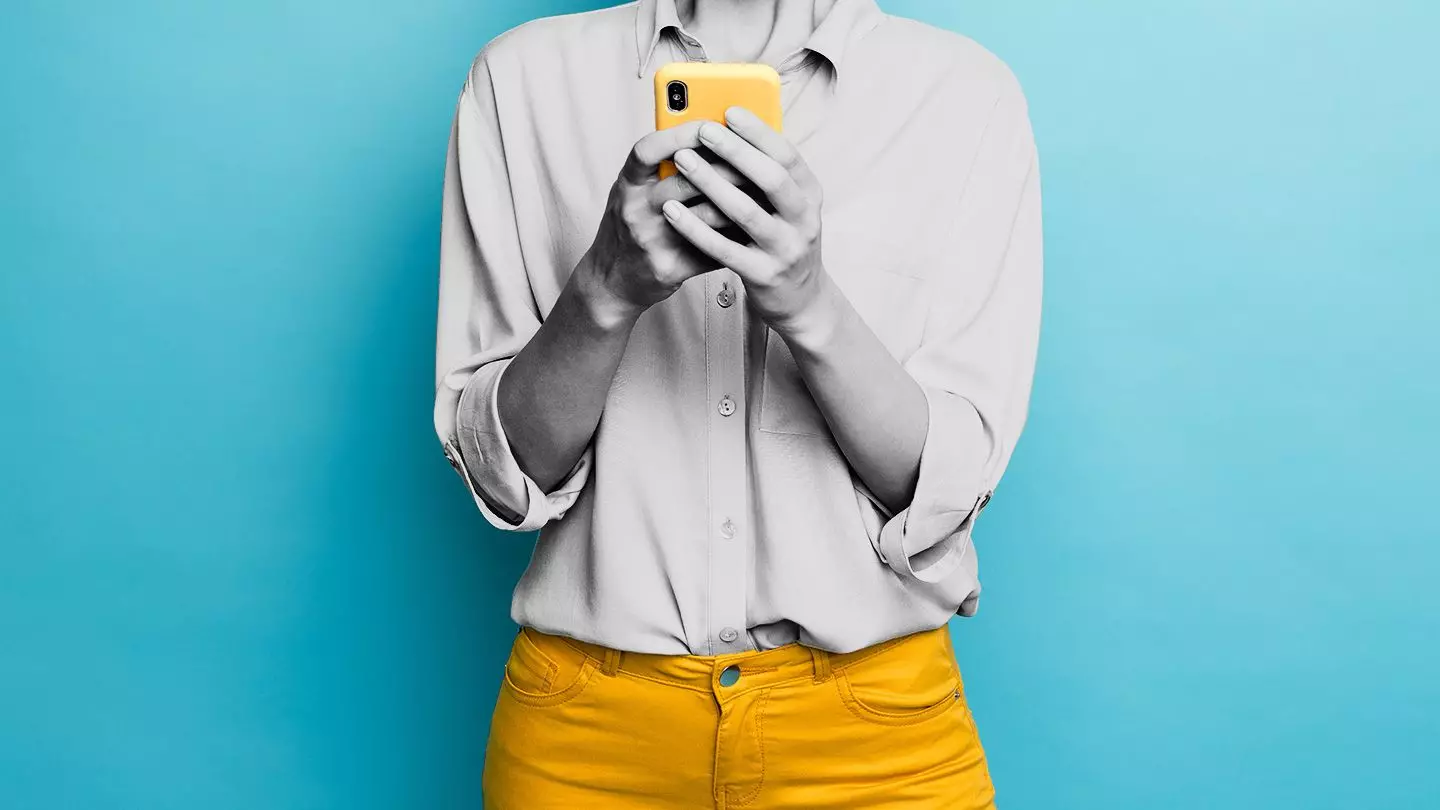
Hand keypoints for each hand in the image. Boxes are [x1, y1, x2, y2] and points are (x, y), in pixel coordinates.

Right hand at [577, 121, 766, 324]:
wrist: (612, 279)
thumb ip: (666, 167)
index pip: (649, 150)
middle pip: (683, 181)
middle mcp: (633, 209)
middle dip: (725, 168)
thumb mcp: (637, 190)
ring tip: (763, 193)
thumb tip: (717, 137)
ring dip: (737, 203)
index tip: (713, 123)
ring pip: (702, 217)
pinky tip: (753, 228)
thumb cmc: (634, 224)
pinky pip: (709, 250)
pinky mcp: (667, 268)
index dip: (680, 133)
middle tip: (756, 160)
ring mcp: (649, 241)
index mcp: (627, 183)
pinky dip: (733, 237)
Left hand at [658, 105, 827, 335]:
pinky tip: (671, 211)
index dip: (759, 132)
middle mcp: (805, 220)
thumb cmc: (782, 242)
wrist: (800, 302)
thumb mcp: (787, 206)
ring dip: (711, 183)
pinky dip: (696, 228)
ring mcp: (786, 250)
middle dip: (735, 150)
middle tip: (702, 130)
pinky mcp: (763, 275)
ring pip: (746, 211)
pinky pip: (724, 249)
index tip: (730, 110)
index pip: (788, 155)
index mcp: (810, 195)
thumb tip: (726, 133)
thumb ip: (764, 176)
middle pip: (771, 178)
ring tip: (682, 161)